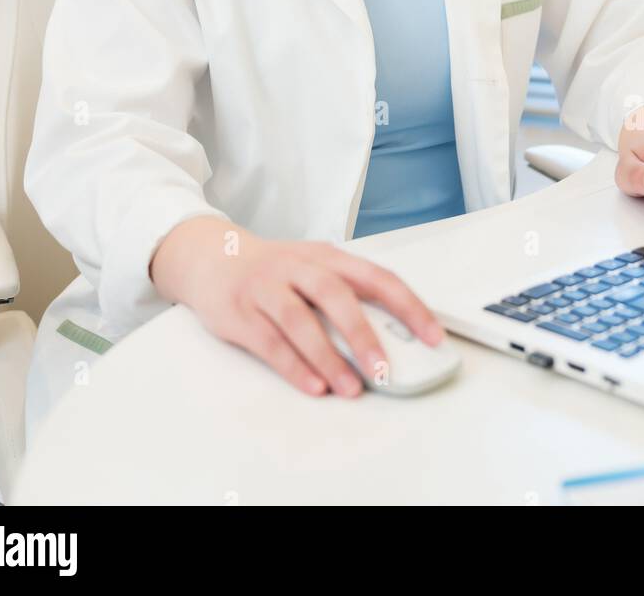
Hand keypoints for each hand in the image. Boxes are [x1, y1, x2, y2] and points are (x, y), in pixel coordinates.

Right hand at [151, 217, 445, 398]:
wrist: (210, 255)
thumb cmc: (273, 268)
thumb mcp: (313, 267)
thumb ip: (347, 294)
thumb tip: (394, 337)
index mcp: (326, 256)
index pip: (375, 276)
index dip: (407, 306)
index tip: (432, 336)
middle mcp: (297, 268)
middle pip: (335, 295)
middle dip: (363, 334)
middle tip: (385, 369)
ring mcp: (266, 289)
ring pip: (300, 320)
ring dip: (328, 356)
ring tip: (351, 388)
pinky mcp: (240, 313)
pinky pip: (269, 342)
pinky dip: (294, 366)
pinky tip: (314, 385)